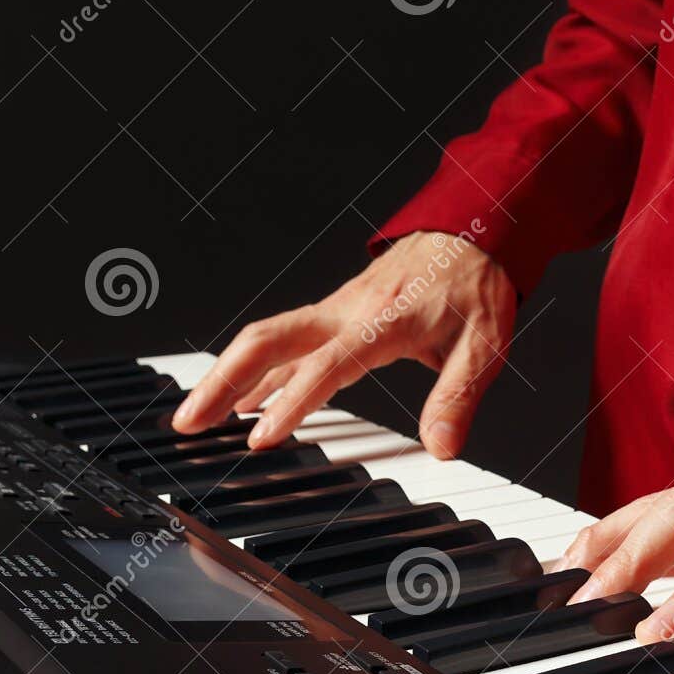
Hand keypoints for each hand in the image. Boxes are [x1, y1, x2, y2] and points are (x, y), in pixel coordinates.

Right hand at [172, 231, 516, 455]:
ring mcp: (336, 309)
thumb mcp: (484, 343)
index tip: (262, 439)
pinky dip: (257, 369)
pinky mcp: (337, 311)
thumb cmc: (477, 280)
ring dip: (226, 375)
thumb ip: (458, 396)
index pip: (326, 366)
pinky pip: (285, 340)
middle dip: (221, 381)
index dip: (292, 404)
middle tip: (189, 422)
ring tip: (197, 416)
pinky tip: (245, 398)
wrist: (475, 226)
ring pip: (266, 337)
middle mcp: (347, 310)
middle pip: (267, 341)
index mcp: (382, 320)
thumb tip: (443, 447)